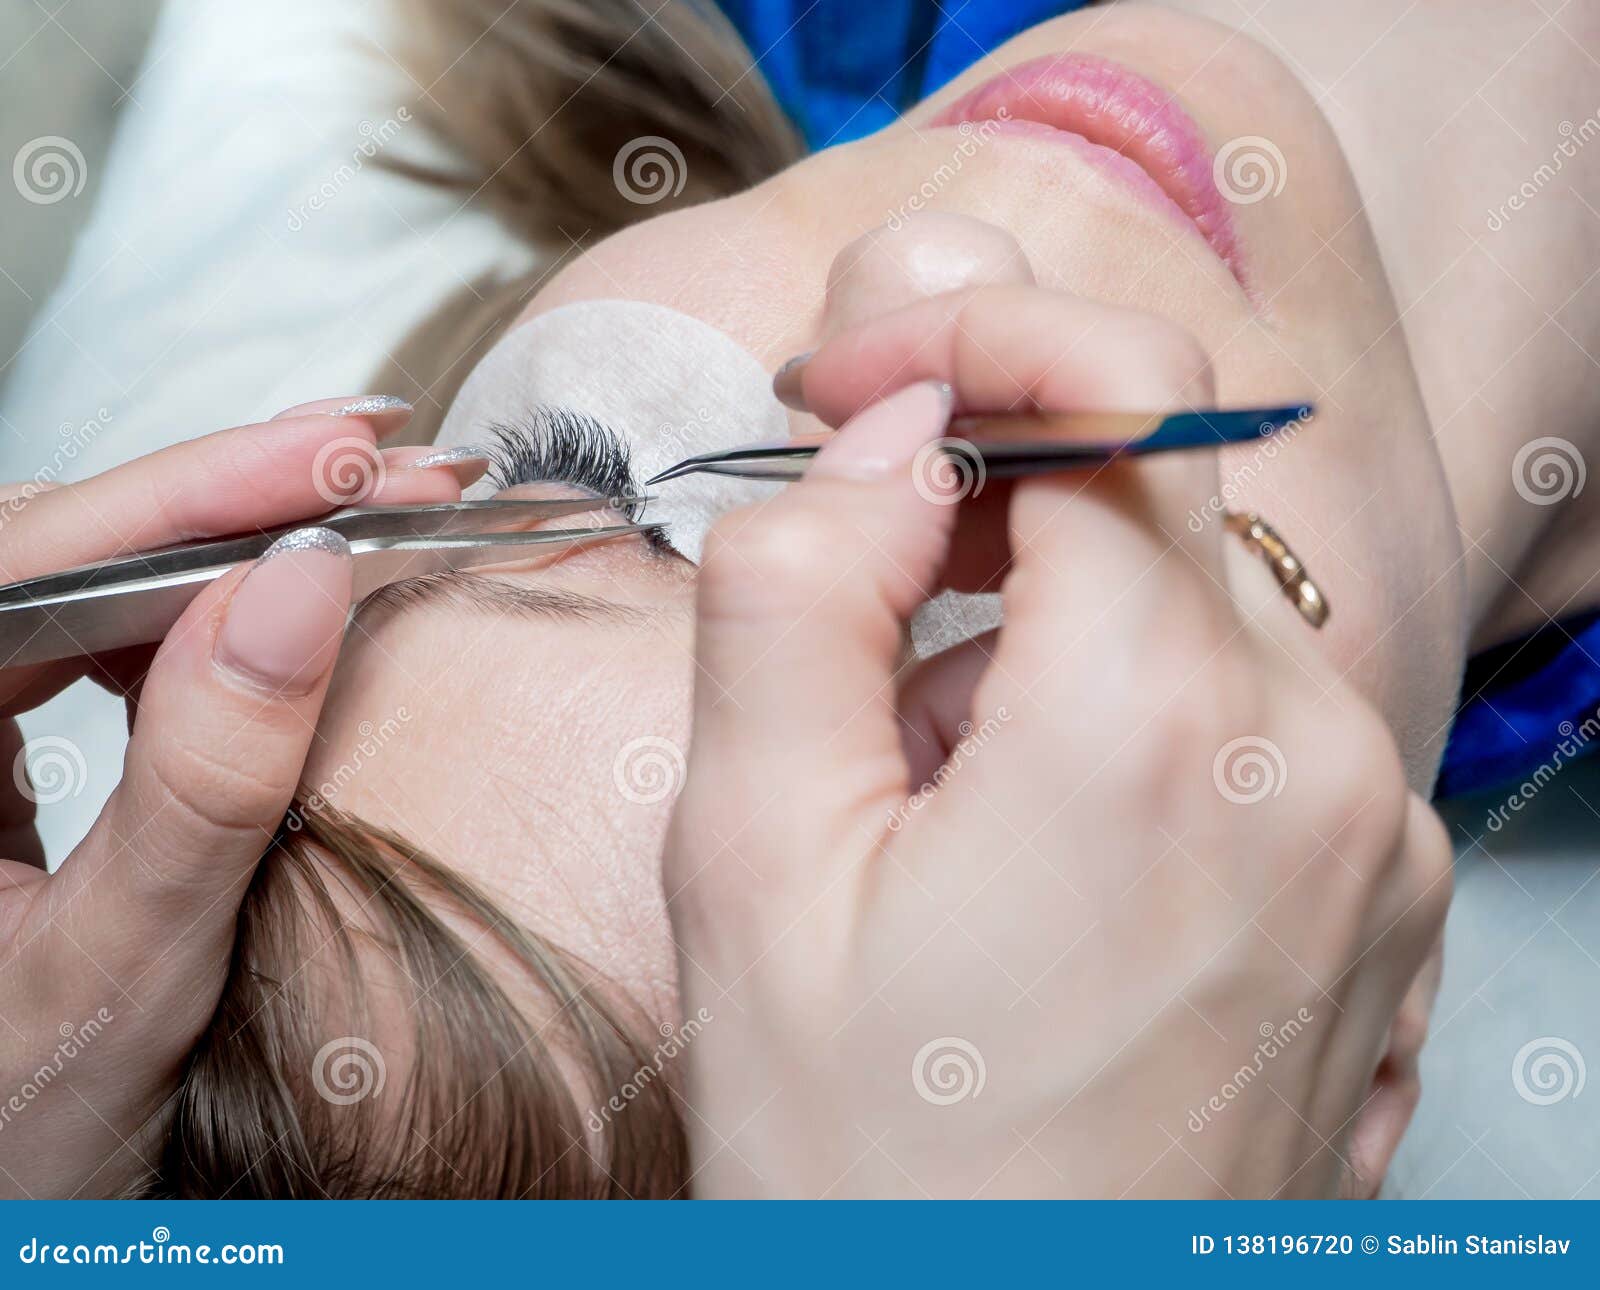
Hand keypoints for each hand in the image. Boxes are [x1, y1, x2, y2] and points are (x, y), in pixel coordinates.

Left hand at [0, 398, 476, 1196]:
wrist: (6, 1224)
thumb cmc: (17, 1149)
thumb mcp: (123, 977)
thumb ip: (204, 786)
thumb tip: (303, 588)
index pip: (22, 568)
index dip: (188, 496)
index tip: (338, 457)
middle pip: (60, 549)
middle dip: (235, 497)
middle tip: (392, 466)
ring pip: (88, 578)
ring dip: (238, 535)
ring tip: (371, 504)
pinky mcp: (0, 746)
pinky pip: (103, 636)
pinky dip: (215, 601)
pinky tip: (293, 587)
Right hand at [663, 291, 1450, 1197]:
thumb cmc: (870, 1168)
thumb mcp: (752, 861)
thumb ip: (798, 590)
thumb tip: (890, 437)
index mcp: (1162, 729)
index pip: (1111, 391)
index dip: (966, 355)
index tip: (856, 398)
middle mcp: (1319, 770)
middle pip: (1151, 510)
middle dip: (986, 530)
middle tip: (858, 662)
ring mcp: (1372, 851)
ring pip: (1193, 626)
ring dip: (1047, 658)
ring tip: (937, 827)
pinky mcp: (1375, 913)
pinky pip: (1251, 739)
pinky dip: (1130, 742)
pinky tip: (1040, 880)